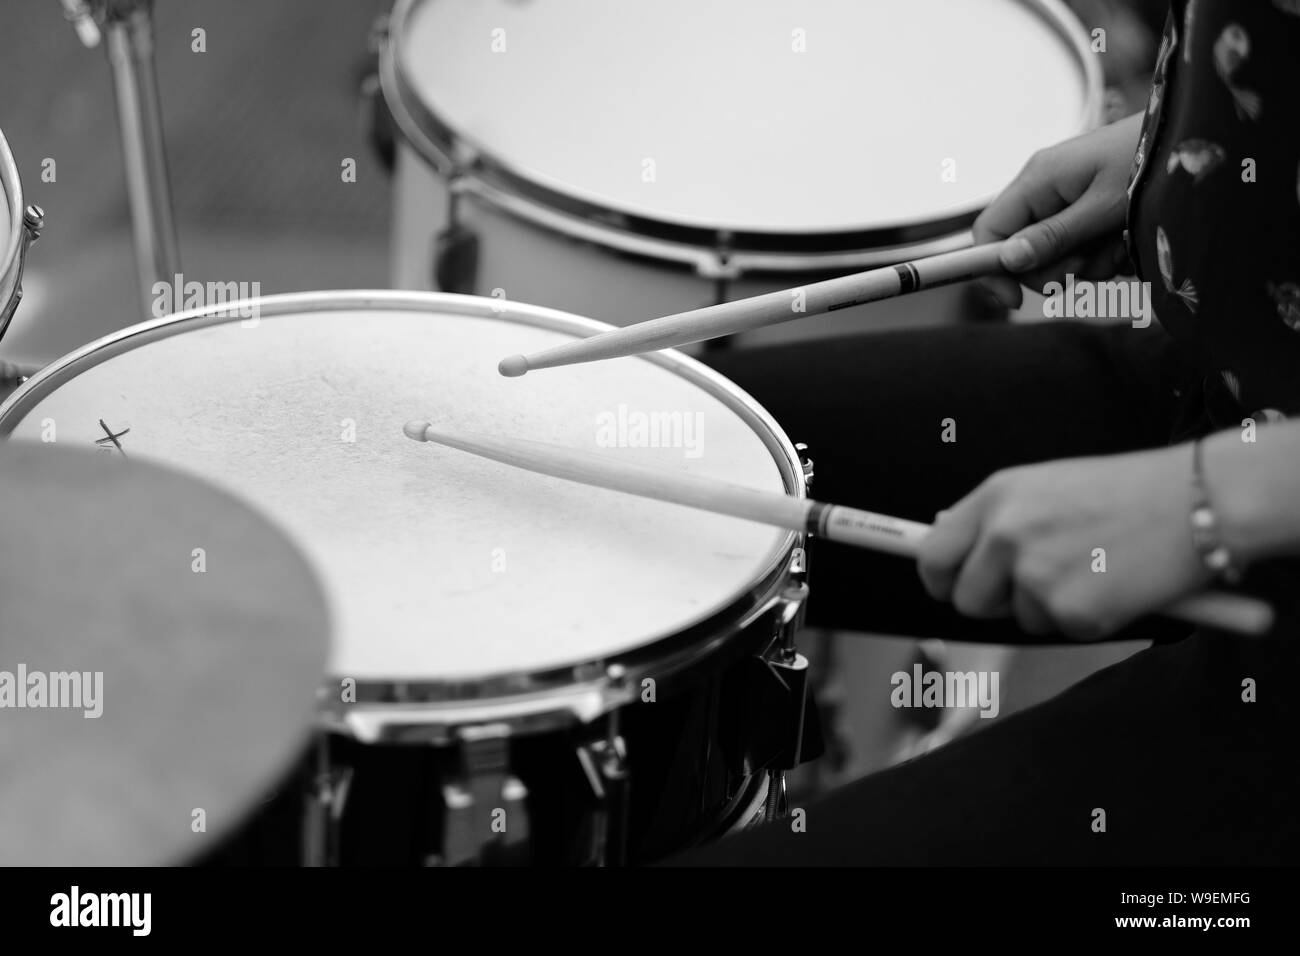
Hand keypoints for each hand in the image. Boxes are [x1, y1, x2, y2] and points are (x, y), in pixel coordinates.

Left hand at [917, 446, 1213, 639]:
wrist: (1200, 500)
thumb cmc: (1128, 492)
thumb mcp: (1047, 487)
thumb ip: (1001, 520)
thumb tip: (963, 559)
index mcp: (995, 497)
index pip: (932, 555)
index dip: (941, 579)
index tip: (953, 587)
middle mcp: (1005, 534)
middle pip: (966, 600)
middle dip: (996, 602)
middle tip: (1041, 584)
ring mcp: (1036, 575)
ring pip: (1019, 618)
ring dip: (1050, 606)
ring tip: (1095, 567)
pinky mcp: (1071, 611)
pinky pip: (1063, 630)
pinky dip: (1089, 618)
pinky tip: (1117, 583)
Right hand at [975, 113, 1142, 308]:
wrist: (1194, 136)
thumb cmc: (1151, 162)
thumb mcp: (1104, 208)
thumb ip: (1055, 236)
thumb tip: (1007, 260)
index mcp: (1038, 180)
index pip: (988, 230)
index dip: (992, 269)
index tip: (1016, 301)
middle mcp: (1043, 188)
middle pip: (1021, 251)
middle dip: (1055, 269)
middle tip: (1092, 262)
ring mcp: (1064, 198)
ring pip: (1053, 255)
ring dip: (1086, 263)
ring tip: (1120, 246)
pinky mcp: (1085, 207)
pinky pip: (1077, 247)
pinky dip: (1101, 254)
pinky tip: (1124, 241)